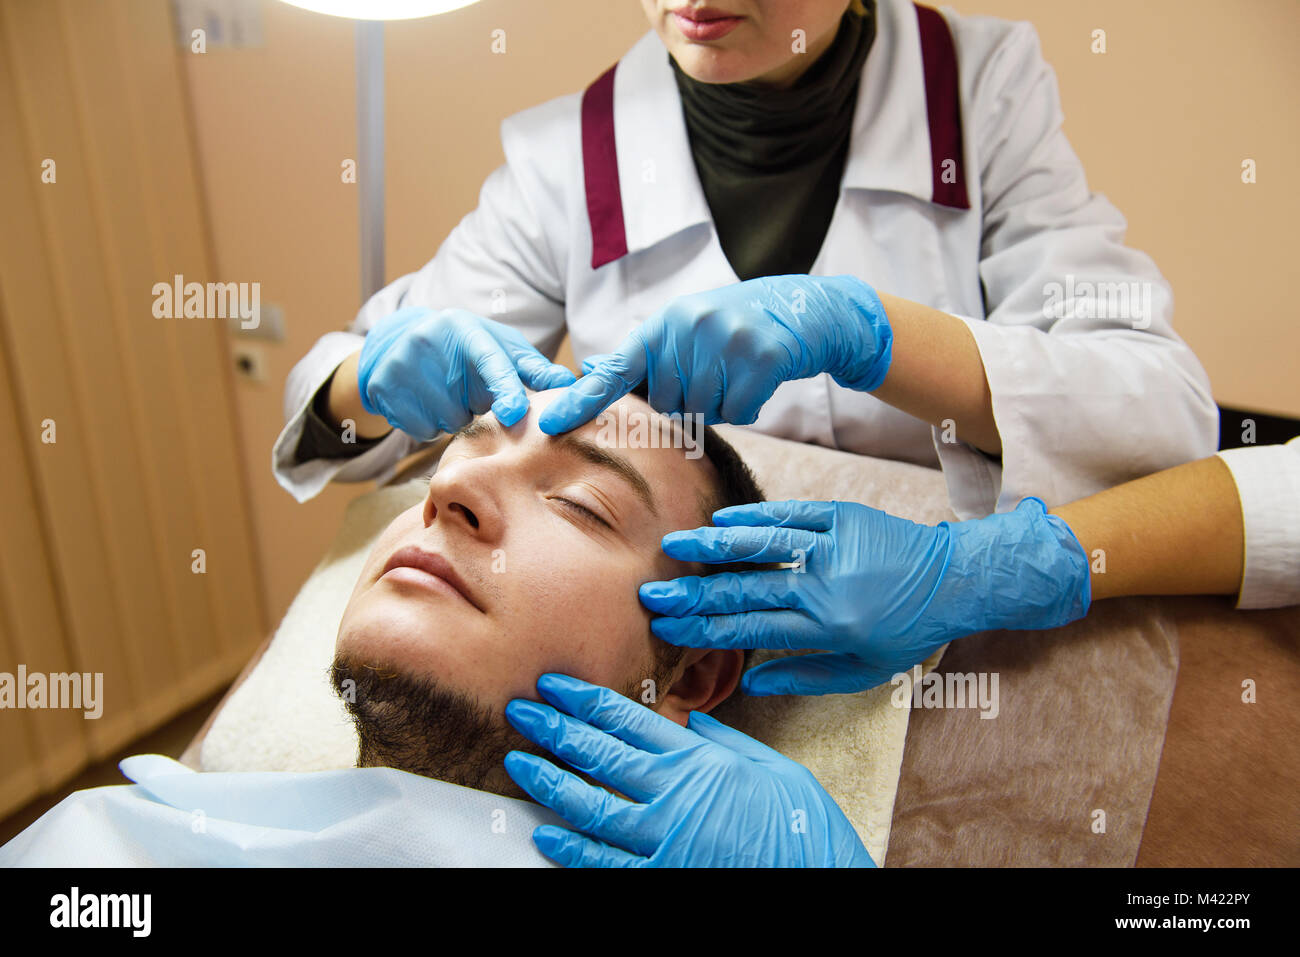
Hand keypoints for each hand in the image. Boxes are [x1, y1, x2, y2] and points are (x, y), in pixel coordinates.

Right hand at [356, 306, 575, 440]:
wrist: (399, 342)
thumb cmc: (464, 350)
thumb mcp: (498, 348)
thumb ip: (531, 369)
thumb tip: (567, 385)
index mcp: (464, 329)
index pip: (490, 361)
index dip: (505, 389)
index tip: (515, 412)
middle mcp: (428, 341)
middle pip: (468, 405)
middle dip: (474, 408)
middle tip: (466, 390)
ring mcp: (401, 364)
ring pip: (444, 421)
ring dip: (453, 417)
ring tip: (445, 392)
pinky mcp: (381, 388)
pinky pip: (420, 428)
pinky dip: (428, 423)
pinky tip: (425, 400)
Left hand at [503, 674, 875, 866]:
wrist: (820, 878)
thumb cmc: (801, 825)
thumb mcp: (769, 765)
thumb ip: (721, 741)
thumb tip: (688, 717)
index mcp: (701, 759)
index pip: (628, 720)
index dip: (585, 699)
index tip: (555, 685)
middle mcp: (676, 795)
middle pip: (600, 754)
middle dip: (554, 729)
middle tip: (520, 710)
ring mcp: (666, 839)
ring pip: (591, 806)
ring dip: (549, 781)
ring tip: (519, 761)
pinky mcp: (663, 877)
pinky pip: (606, 863)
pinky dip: (572, 848)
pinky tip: (547, 833)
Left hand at [537, 274, 891, 433]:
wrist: (804, 309)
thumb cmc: (736, 325)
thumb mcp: (686, 328)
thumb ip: (645, 354)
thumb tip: (592, 368)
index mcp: (664, 324)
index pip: (616, 369)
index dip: (582, 399)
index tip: (549, 422)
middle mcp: (689, 327)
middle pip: (667, 404)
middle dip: (689, 400)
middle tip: (715, 370)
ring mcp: (725, 341)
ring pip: (704, 411)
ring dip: (721, 404)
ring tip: (737, 373)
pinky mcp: (760, 358)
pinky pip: (739, 412)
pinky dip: (749, 406)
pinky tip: (759, 379)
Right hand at [639, 497, 1091, 694]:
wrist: (955, 581)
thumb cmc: (906, 633)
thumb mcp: (864, 671)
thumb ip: (805, 678)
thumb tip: (750, 686)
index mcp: (826, 625)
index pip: (750, 627)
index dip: (704, 628)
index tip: (668, 629)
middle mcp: (824, 584)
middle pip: (744, 587)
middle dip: (693, 593)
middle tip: (652, 593)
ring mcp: (832, 545)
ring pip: (762, 543)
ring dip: (713, 546)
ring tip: (673, 546)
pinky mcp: (842, 516)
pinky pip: (791, 513)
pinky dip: (755, 517)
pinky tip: (722, 521)